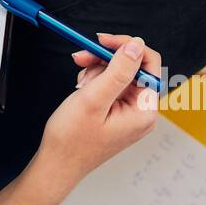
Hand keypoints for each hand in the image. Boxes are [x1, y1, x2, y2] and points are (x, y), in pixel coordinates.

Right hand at [37, 33, 159, 190]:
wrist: (56, 164)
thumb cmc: (72, 140)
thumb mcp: (94, 99)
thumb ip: (118, 70)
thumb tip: (135, 45)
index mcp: (143, 111)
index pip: (149, 65)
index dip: (127, 47)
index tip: (102, 40)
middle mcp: (140, 111)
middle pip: (131, 67)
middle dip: (105, 60)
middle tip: (82, 58)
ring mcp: (128, 112)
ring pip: (117, 74)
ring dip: (96, 72)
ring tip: (80, 87)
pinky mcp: (115, 112)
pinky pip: (110, 86)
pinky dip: (94, 82)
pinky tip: (81, 91)